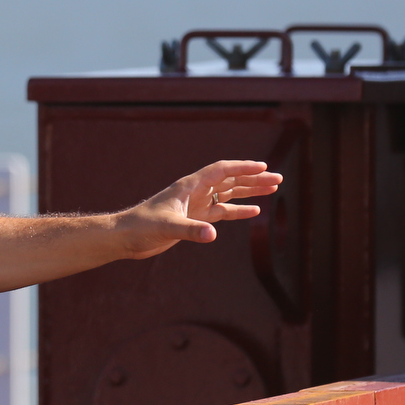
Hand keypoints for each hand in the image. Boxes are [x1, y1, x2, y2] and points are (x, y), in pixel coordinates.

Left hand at [115, 160, 282, 260]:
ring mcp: (197, 204)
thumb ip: (191, 231)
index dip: (243, 167)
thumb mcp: (167, 228)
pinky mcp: (196, 218)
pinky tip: (255, 211)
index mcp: (190, 185)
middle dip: (254, 178)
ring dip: (250, 191)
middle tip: (278, 178)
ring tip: (273, 189)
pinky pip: (223, 211)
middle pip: (230, 180)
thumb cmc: (141, 227)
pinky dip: (239, 210)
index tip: (263, 167)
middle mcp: (196, 191)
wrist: (126, 237)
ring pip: (229, 194)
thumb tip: (213, 235)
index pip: (222, 170)